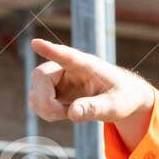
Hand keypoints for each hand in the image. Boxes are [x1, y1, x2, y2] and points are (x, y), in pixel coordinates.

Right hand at [28, 37, 154, 146]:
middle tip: (64, 115)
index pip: (66, 55)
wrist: (123, 96)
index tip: (36, 43)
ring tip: (72, 114)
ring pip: (35, 91)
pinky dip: (46, 112)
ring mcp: (57, 78)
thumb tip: (72, 113)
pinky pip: (37, 101)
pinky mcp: (53, 90)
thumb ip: (95, 108)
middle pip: (40, 76)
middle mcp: (66, 67)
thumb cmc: (122, 96)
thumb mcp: (115, 105)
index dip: (50, 51)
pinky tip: (65, 114)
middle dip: (46, 100)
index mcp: (86, 64)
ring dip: (46, 108)